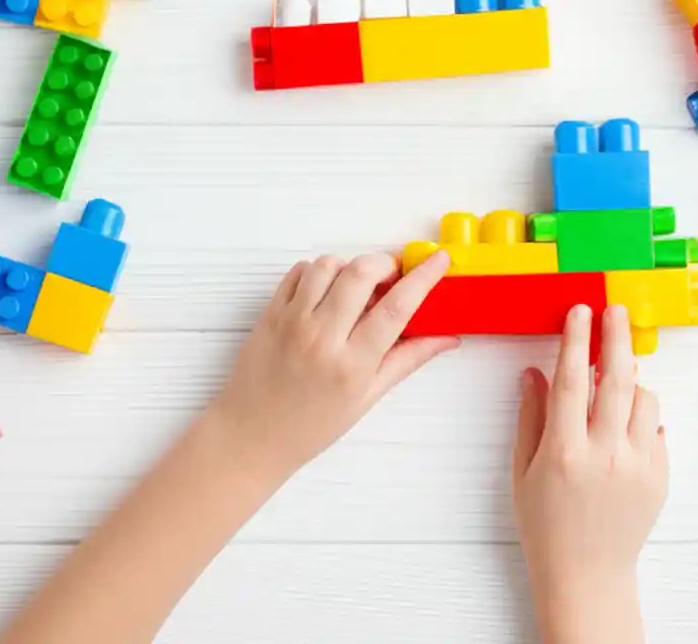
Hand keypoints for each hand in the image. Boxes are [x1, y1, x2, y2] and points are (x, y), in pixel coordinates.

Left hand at [211, 252, 457, 479]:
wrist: (251, 436)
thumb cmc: (310, 425)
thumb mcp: (367, 398)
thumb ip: (407, 360)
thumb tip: (447, 338)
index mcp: (352, 365)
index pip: (398, 308)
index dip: (423, 277)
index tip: (439, 260)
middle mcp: (322, 338)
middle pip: (362, 273)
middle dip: (385, 264)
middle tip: (391, 277)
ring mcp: (292, 322)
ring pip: (328, 265)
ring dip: (350, 267)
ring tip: (355, 288)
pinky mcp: (269, 314)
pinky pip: (298, 272)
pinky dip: (318, 272)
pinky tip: (325, 293)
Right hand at [513, 304, 667, 643]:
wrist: (586, 573)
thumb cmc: (546, 525)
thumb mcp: (522, 471)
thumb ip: (531, 417)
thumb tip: (534, 371)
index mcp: (564, 451)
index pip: (571, 379)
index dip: (575, 339)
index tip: (580, 310)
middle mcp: (604, 454)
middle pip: (617, 378)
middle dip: (616, 336)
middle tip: (616, 310)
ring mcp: (637, 466)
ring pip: (645, 399)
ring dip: (630, 380)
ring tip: (613, 381)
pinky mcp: (660, 477)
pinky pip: (656, 429)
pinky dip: (642, 418)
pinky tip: (623, 427)